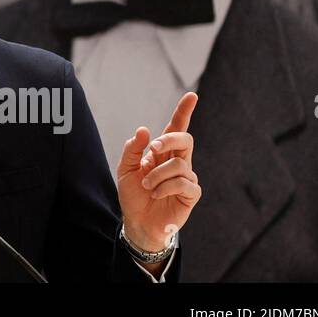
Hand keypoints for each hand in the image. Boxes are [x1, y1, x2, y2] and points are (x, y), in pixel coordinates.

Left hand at [116, 91, 200, 251]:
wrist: (137, 221)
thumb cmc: (133, 194)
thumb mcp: (125, 168)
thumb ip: (133, 148)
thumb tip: (144, 129)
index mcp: (163, 152)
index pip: (176, 127)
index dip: (184, 111)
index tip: (192, 96)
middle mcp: (178, 161)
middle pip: (185, 138)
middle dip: (168, 140)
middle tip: (152, 150)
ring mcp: (187, 177)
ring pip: (179, 164)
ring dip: (157, 175)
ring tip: (147, 187)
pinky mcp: (191, 194)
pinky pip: (183, 183)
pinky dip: (164, 187)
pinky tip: (156, 195)